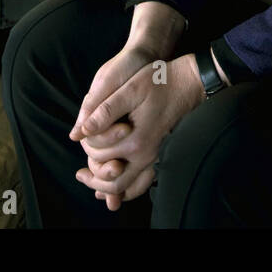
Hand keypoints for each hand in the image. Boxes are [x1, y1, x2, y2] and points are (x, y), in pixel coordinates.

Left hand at [72, 53, 204, 209]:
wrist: (190, 83)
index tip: (85, 134)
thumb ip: (105, 110)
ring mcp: (154, 158)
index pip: (98, 154)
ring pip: (126, 187)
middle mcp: (146, 156)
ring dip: (107, 188)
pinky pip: (141, 183)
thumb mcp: (131, 89)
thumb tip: (81, 132)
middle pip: (111, 179)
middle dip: (93, 176)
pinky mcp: (159, 155)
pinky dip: (126, 189)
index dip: (87, 144)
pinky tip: (115, 184)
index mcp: (135, 141)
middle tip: (80, 174)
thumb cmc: (160, 82)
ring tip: (93, 185)